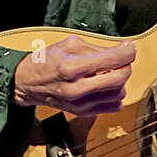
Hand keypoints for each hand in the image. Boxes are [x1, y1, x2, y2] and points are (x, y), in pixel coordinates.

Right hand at [13, 35, 134, 114]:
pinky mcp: (83, 112)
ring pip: (119, 92)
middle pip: (120, 78)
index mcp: (72, 67)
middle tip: (120, 58)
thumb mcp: (69, 44)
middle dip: (125, 65)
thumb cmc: (46, 62)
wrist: (28, 84)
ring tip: (106, 72)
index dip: (128, 50)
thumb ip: (97, 47)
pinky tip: (104, 85)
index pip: (114, 59)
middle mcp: (77, 88)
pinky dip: (114, 94)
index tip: (129, 46)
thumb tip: (121, 50)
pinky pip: (114, 105)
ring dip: (119, 80)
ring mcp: (81, 103)